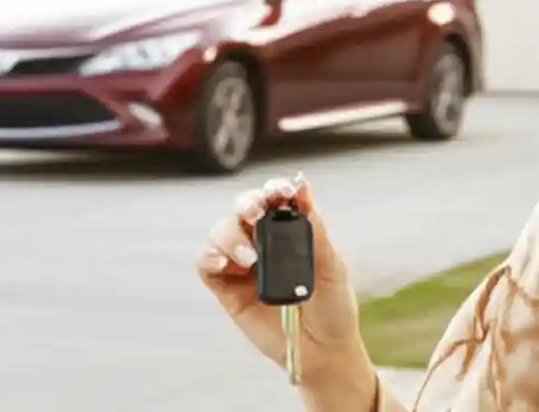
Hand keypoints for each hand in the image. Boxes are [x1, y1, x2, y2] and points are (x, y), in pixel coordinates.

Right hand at [195, 174, 377, 405]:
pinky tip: (223, 263)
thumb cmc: (332, 306)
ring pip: (221, 231)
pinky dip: (209, 256)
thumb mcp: (331, 268)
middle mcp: (263, 241)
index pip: (276, 198)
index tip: (280, 190)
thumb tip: (303, 189)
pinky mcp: (227, 288)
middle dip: (246, 204)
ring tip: (250, 258)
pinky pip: (206, 264)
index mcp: (291, 230)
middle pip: (242, 208)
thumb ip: (314, 231)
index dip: (274, 188)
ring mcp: (243, 264)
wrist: (323, 351)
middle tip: (255, 214)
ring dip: (230, 236)